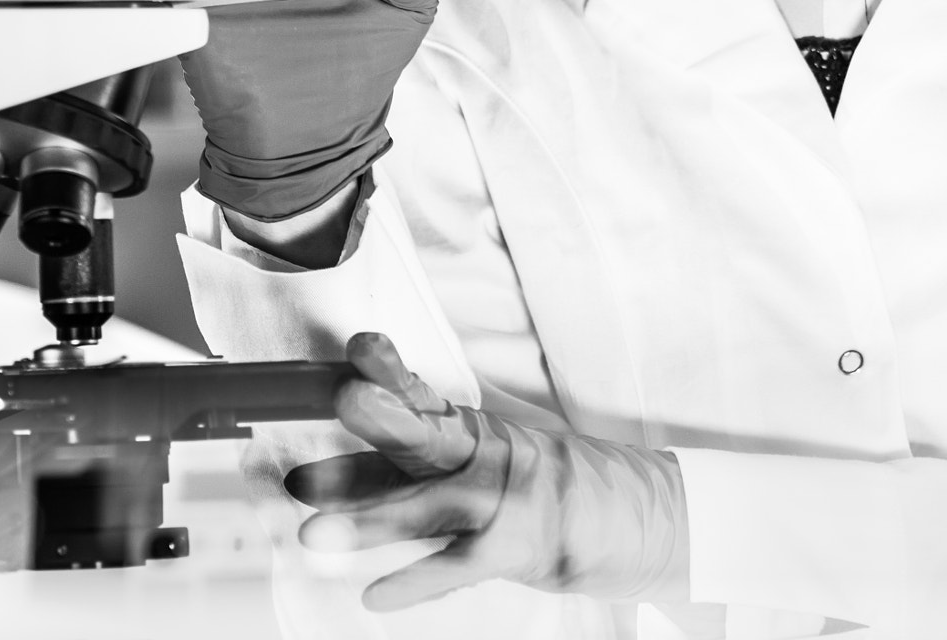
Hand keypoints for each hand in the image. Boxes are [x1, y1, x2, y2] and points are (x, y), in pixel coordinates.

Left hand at [284, 333, 689, 610]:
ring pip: (433, 504)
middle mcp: (486, 455)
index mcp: (471, 430)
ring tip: (315, 531)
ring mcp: (506, 501)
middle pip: (428, 436)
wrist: (637, 520)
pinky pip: (461, 565)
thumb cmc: (539, 492)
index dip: (391, 369)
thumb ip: (388, 475)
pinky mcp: (519, 549)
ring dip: (373, 517)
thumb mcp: (466, 469)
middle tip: (345, 400)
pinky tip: (377, 597)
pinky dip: (418, 582)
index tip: (361, 349)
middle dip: (383, 420)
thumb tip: (309, 481)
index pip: (422, 394)